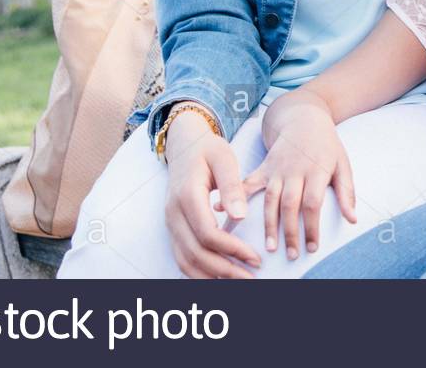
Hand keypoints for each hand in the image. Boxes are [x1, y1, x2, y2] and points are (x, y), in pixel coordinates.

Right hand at [163, 110, 262, 277]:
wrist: (184, 145)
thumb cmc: (207, 150)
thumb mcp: (224, 158)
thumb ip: (232, 186)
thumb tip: (240, 217)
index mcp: (187, 196)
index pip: (208, 234)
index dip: (231, 249)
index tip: (255, 257)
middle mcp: (174, 213)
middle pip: (196, 253)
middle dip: (225, 270)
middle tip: (252, 277)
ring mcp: (170, 223)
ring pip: (185, 261)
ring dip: (212, 276)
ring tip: (239, 280)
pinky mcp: (173, 229)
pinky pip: (182, 258)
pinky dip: (199, 272)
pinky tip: (220, 276)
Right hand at [237, 104, 355, 259]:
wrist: (304, 119)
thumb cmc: (327, 145)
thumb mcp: (343, 164)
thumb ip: (347, 192)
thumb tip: (353, 219)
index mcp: (316, 169)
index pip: (312, 202)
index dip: (311, 226)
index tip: (312, 247)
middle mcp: (295, 170)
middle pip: (290, 204)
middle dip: (290, 231)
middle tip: (291, 254)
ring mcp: (277, 168)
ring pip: (270, 199)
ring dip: (269, 224)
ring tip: (269, 248)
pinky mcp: (264, 167)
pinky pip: (249, 183)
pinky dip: (237, 196)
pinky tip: (223, 210)